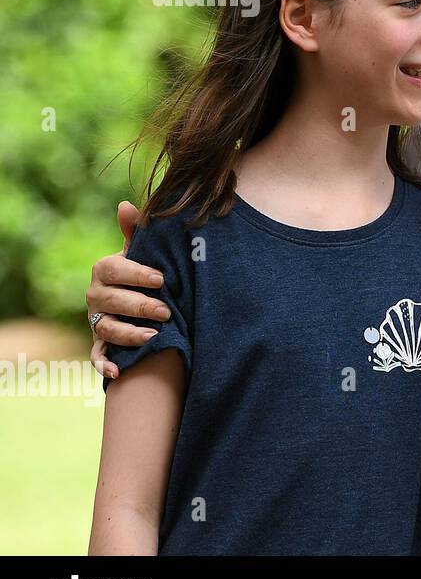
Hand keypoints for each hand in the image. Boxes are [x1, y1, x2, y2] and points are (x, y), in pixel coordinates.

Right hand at [87, 201, 167, 378]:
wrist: (143, 296)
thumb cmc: (145, 270)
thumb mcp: (142, 251)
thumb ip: (136, 232)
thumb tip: (125, 205)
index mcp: (105, 270)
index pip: (114, 270)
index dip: (136, 274)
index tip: (161, 279)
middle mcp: (95, 295)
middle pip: (110, 301)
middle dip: (138, 306)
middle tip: (165, 310)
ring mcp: (96, 320)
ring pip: (105, 328)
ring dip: (127, 334)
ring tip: (153, 336)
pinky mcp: (101, 342)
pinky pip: (96, 356)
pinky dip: (104, 365)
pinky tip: (118, 373)